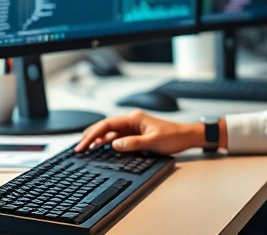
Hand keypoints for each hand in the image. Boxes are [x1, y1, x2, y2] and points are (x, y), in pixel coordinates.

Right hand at [74, 110, 203, 154]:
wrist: (187, 136)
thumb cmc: (173, 137)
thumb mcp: (152, 142)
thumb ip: (132, 143)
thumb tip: (114, 145)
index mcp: (134, 118)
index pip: (107, 124)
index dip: (93, 134)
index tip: (84, 144)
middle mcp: (132, 120)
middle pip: (105, 126)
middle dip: (91, 135)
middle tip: (79, 147)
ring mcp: (133, 126)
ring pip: (110, 131)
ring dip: (98, 139)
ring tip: (85, 147)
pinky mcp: (136, 133)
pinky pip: (118, 136)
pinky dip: (107, 141)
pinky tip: (101, 147)